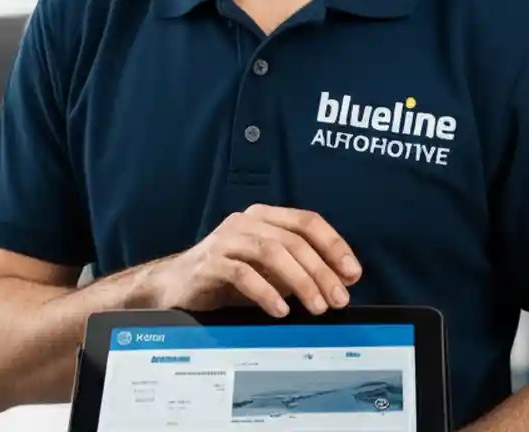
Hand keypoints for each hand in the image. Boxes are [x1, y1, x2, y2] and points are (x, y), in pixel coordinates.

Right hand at [144, 204, 361, 316]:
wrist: (176, 285)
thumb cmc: (227, 277)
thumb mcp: (269, 270)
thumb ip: (300, 269)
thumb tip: (341, 281)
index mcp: (263, 217)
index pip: (307, 221)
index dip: (334, 245)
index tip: (352, 273)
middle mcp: (244, 223)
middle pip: (292, 240)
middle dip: (321, 271)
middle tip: (338, 299)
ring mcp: (225, 240)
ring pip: (271, 252)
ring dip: (300, 281)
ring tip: (316, 307)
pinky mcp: (210, 263)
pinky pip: (243, 274)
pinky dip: (266, 292)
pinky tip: (280, 310)